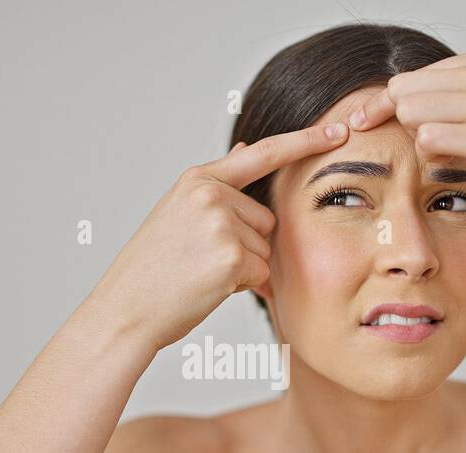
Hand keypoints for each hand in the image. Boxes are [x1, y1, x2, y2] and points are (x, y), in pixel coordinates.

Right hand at [88, 122, 349, 351]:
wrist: (126, 309)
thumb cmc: (152, 268)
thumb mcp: (177, 212)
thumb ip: (217, 185)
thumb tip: (245, 149)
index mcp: (198, 180)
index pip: (263, 154)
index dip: (305, 141)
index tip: (339, 129)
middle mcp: (211, 194)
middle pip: (266, 219)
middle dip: (246, 245)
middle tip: (201, 261)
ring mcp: (221, 224)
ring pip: (265, 249)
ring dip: (243, 269)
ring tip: (200, 274)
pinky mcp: (231, 257)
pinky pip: (261, 274)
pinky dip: (243, 287)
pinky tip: (207, 288)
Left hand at [347, 0, 465, 208]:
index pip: (420, 75)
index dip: (397, 103)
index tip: (377, 122)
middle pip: (406, 91)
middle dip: (401, 119)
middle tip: (420, 140)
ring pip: (411, 112)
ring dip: (416, 136)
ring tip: (446, 150)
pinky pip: (429, 140)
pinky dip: (430, 154)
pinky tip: (454, 160)